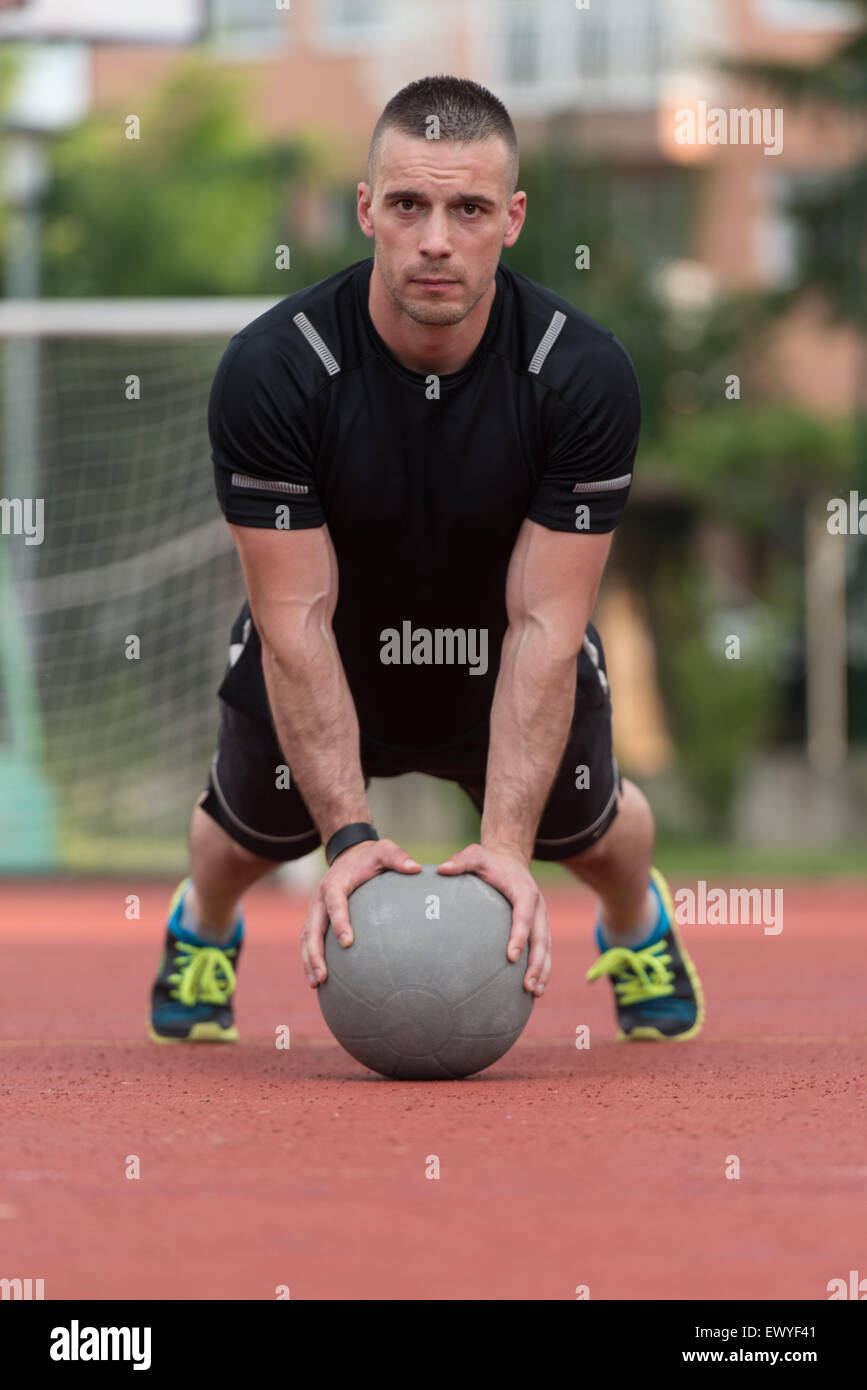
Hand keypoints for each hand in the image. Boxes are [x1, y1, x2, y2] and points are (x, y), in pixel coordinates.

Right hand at [301, 838, 420, 987]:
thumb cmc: (371, 856)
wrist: (349, 854)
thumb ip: (398, 858)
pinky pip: (310, 940)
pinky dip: (311, 958)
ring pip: (306, 938)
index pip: (335, 904)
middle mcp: (320, 898)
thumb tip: (416, 868)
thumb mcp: (384, 850)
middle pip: (312, 928)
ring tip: (316, 984)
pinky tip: (320, 980)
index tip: (348, 943)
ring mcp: (315, 910)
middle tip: (323, 976)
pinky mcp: (316, 918)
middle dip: (315, 953)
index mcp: (335, 884)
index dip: (340, 922)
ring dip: (309, 961)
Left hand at [436, 843, 550, 996]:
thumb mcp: (475, 854)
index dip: (519, 936)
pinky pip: (543, 948)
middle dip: (537, 963)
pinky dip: (542, 967)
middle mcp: (538, 907)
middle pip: (541, 938)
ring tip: (535, 993)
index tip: (511, 957)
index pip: (524, 916)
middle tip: (527, 986)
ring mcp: (541, 918)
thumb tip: (441, 870)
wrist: (510, 858)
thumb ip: (460, 862)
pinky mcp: (539, 926)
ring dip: (543, 970)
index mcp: (525, 892)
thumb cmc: (490, 860)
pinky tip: (533, 988)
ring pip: (546, 947)